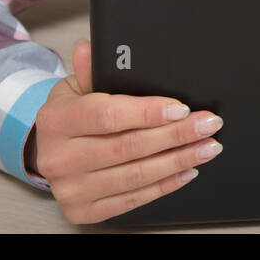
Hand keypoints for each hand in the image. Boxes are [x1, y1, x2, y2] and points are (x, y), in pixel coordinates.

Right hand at [28, 40, 223, 223]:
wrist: (51, 152)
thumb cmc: (71, 116)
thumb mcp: (76, 88)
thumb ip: (90, 70)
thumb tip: (90, 48)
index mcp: (56, 120)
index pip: (108, 116)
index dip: (149, 112)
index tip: (182, 109)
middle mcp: (59, 158)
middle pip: (128, 147)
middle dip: (176, 135)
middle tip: (207, 125)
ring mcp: (70, 189)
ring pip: (135, 176)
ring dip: (178, 161)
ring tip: (207, 147)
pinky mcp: (83, 211)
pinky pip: (132, 200)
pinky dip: (164, 185)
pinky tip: (187, 170)